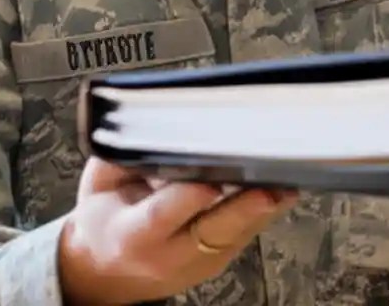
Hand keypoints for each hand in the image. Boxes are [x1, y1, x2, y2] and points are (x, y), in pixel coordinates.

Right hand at [58, 158, 296, 304]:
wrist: (105, 272)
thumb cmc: (104, 219)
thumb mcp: (99, 185)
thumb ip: (124, 156)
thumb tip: (154, 116)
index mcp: (131, 235)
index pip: (162, 216)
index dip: (188, 198)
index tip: (210, 177)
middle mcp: (169, 255)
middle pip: (213, 232)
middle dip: (244, 207)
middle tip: (269, 183)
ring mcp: (198, 264)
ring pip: (239, 235)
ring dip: (266, 205)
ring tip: (289, 174)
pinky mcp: (220, 261)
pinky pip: (247, 233)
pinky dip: (266, 208)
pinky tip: (283, 183)